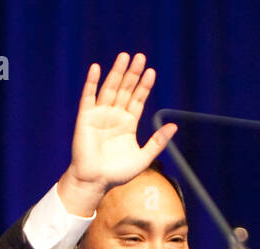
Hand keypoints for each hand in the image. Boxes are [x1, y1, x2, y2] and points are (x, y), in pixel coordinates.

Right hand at [57, 52, 176, 216]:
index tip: (152, 72)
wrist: (96, 181)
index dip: (144, 86)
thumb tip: (174, 126)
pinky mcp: (85, 117)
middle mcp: (114, 115)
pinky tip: (97, 68)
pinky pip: (89, 96)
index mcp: (128, 123)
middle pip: (125, 89)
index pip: (137, 99)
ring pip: (110, 89)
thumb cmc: (118, 173)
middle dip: (133, 74)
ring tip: (124, 57)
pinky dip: (92, 82)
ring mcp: (100, 114)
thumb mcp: (144, 156)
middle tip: (140, 57)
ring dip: (116, 72)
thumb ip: (158, 141)